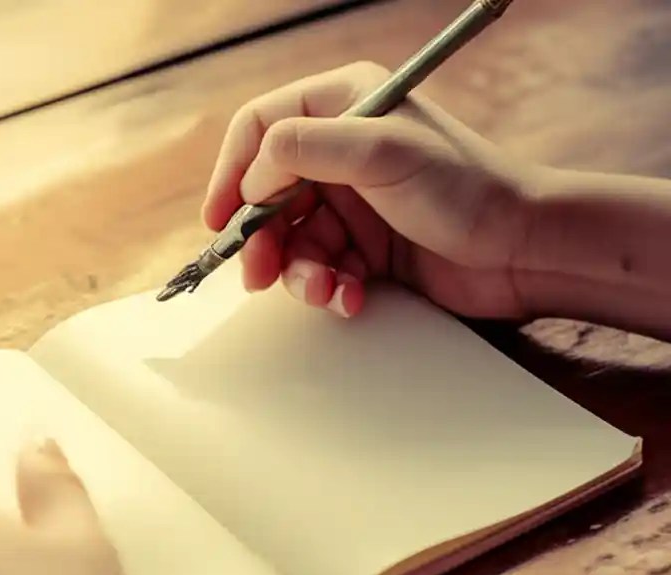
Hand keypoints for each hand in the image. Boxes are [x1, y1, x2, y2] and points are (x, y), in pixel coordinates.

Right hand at [203, 61, 541, 319]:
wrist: (526, 249)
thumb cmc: (468, 187)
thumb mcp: (380, 151)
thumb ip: (303, 149)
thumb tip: (251, 178)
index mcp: (343, 104)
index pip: (260, 128)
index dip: (232, 172)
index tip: (222, 218)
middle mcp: (342, 150)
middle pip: (266, 194)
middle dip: (263, 238)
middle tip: (260, 274)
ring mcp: (353, 201)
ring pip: (291, 239)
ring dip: (299, 272)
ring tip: (323, 289)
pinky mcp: (366, 246)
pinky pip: (321, 268)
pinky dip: (329, 287)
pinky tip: (352, 296)